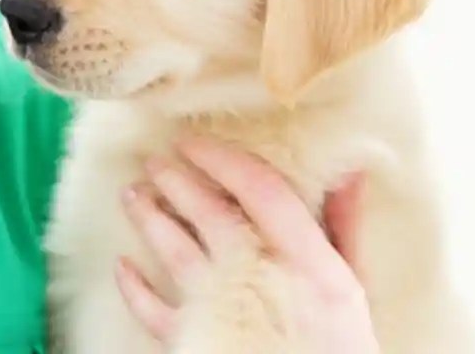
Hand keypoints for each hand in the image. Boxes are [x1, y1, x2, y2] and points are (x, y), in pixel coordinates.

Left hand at [115, 137, 378, 352]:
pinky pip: (153, 310)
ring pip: (174, 251)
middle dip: (176, 181)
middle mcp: (262, 279)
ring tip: (132, 195)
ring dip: (149, 218)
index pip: (262, 191)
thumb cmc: (339, 351)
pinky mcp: (194, 343)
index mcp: (309, 264)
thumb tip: (346, 171)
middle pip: (209, 214)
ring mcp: (223, 312)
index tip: (194, 142)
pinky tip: (121, 265)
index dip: (224, 159)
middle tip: (154, 160)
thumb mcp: (354, 290)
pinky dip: (133, 287)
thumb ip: (344, 230)